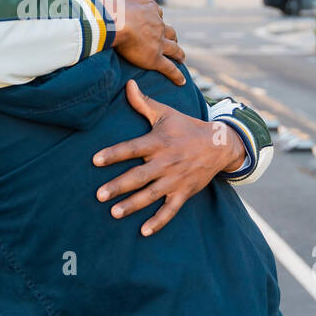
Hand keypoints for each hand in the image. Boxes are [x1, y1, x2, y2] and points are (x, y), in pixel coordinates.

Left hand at [92, 79, 248, 235]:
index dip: (114, 154)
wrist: (220, 144)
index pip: (132, 148)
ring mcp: (175, 179)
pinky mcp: (184, 192)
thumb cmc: (187, 127)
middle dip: (119, 186)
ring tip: (114, 213)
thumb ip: (144, 103)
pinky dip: (158, 221)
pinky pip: (170, 210)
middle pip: (138, 176)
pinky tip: (144, 231)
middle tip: (99, 195)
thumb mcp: (166, 114)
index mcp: (158, 142)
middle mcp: (165, 162)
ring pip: (150, 195)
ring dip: (132, 205)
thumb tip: (128, 84)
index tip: (95, 160)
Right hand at [101, 0, 184, 85]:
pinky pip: (169, 68)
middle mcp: (158, 25)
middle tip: (172, 40)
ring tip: (181, 58)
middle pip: (169, 30)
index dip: (156, 18)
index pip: (157, 14)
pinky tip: (181, 81)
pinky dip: (176, 75)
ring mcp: (159, 42)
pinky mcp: (155, 59)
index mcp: (151, 9)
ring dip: (179, 53)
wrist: (113, 21)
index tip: (154, 21)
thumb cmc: (113, 3)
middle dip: (171, 35)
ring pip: (174, 48)